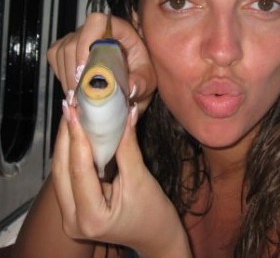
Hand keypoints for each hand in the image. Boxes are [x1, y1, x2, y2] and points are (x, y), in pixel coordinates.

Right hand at [47, 12, 154, 112]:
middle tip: (80, 95)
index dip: (86, 42)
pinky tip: (73, 89)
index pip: (96, 21)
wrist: (133, 84)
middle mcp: (96, 30)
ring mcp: (80, 38)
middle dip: (74, 70)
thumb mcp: (148, 81)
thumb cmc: (142, 77)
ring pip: (61, 51)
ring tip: (77, 98)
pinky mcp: (69, 50)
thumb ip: (142, 83)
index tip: (86, 70)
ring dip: (66, 76)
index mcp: (119, 30)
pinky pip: (55, 57)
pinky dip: (60, 74)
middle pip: (73, 41)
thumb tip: (130, 87)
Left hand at [52, 102, 191, 257]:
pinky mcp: (74, 209)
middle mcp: (72, 219)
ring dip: (66, 141)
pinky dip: (72, 153)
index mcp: (90, 216)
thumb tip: (126, 114)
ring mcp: (70, 216)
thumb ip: (128, 147)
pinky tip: (76, 133)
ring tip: (72, 113)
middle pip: (62, 169)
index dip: (77, 135)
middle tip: (71, 104)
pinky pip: (68, 176)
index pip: (78, 169)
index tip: (76, 108)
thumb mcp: (142, 179)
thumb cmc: (154, 213)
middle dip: (65, 134)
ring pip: (61, 172)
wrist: (156, 236)